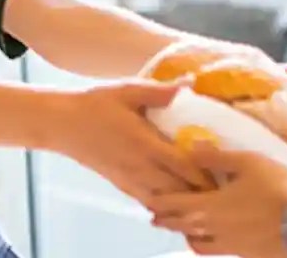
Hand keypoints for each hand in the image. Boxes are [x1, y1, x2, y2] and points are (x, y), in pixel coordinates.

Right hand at [50, 80, 213, 201]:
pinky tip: (177, 201)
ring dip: (185, 200)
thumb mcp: (128, 90)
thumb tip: (191, 82)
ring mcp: (128, 179)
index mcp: (144, 142)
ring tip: (205, 196)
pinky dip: (165, 204)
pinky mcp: (120, 184)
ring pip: (164, 200)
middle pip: (178, 190)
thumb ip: (160, 90)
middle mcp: (138, 166)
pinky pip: (147, 201)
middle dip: (201, 192)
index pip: (183, 165)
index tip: (226, 170)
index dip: (206, 172)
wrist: (61, 123)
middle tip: (223, 186)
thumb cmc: (95, 103)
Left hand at [147, 144, 286, 257]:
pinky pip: (215, 250)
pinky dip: (206, 243)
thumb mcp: (248, 163)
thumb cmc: (276, 189)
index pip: (175, 204)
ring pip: (197, 242)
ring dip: (186, 234)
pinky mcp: (242, 253)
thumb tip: (191, 146)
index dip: (159, 201)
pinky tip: (212, 238)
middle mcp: (213, 228)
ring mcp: (227, 244)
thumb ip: (218, 157)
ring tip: (183, 228)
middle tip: (155, 217)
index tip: (148, 198)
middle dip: (166, 220)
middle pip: (181, 226)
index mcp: (210, 205)